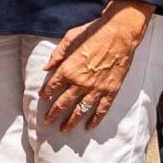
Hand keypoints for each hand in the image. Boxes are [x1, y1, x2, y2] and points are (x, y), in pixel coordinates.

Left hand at [38, 1, 154, 131]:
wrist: (119, 33)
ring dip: (70, 121)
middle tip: (47, 121)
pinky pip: (101, 109)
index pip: (52, 86)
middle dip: (53, 113)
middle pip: (63, 103)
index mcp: (68, 69)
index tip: (42, 98)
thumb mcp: (70, 38)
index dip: (46, 93)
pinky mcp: (110, 90)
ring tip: (63, 129)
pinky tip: (89, 127)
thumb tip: (46, 68)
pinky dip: (95, 120)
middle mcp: (80, 82)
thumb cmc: (94, 32)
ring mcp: (96, 88)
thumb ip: (57, 54)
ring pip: (80, 110)